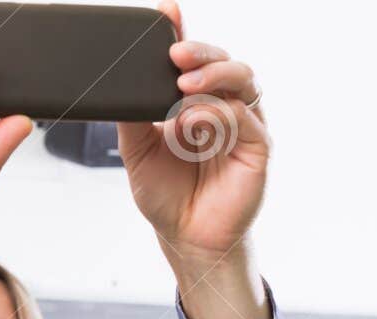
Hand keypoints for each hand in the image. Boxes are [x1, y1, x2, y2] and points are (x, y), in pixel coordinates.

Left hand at [117, 3, 269, 318]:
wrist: (185, 237)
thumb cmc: (167, 195)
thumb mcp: (137, 151)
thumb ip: (132, 117)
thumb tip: (119, 83)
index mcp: (195, 100)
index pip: (193, 58)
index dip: (182, 32)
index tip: (166, 11)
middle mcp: (223, 105)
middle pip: (222, 60)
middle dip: (199, 51)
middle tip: (174, 51)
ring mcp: (245, 122)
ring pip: (241, 80)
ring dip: (212, 75)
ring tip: (183, 83)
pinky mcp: (258, 146)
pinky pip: (245, 117)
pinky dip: (218, 112)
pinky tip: (194, 118)